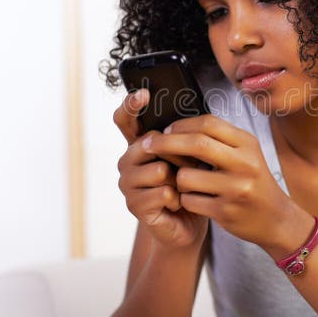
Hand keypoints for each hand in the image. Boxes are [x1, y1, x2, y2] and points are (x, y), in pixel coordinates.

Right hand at [113, 89, 207, 248]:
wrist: (190, 222)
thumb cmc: (191, 185)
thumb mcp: (191, 156)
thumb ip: (183, 137)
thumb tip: (188, 122)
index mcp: (140, 144)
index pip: (126, 119)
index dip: (131, 105)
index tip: (144, 93)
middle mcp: (128, 160)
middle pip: (150, 144)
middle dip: (178, 156)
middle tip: (187, 169)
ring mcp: (128, 183)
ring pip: (158, 170)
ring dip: (179, 180)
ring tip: (180, 188)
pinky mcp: (135, 205)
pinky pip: (162, 193)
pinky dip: (178, 199)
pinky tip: (177, 204)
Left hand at [142, 114, 311, 254]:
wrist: (275, 218)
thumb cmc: (253, 181)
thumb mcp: (245, 154)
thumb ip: (218, 139)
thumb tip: (178, 127)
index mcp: (247, 144)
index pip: (208, 123)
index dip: (182, 124)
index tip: (166, 129)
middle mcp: (244, 164)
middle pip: (196, 144)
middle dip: (166, 142)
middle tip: (148, 144)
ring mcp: (235, 189)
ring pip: (187, 176)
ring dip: (177, 179)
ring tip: (185, 182)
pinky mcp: (226, 212)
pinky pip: (190, 200)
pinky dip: (185, 199)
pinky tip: (195, 200)